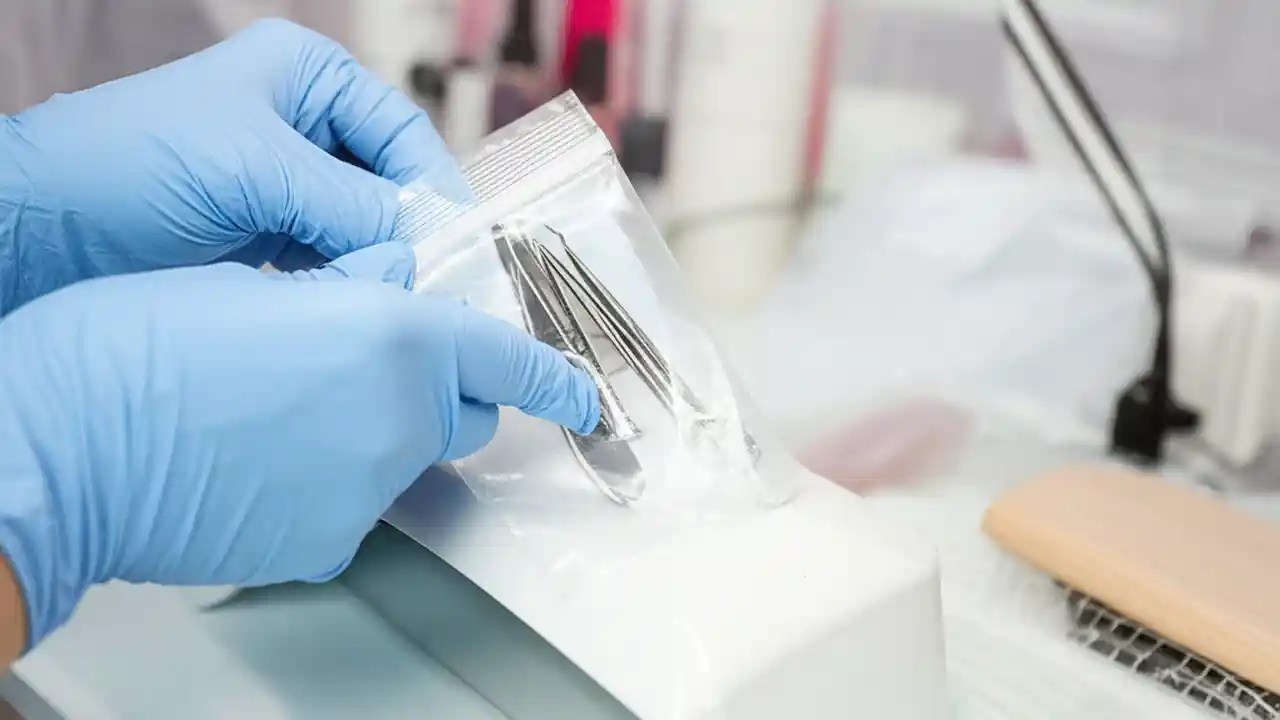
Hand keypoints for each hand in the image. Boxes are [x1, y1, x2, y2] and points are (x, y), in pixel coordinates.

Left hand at [0, 18, 467, 314]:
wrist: (43, 228)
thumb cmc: (135, 163)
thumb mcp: (256, 169)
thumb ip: (349, 204)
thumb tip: (425, 244)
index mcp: (306, 76)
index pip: (401, 131)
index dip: (434, 187)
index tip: (464, 244)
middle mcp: (302, 123)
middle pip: (388, 182)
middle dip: (413, 230)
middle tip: (444, 284)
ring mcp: (284, 182)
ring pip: (364, 225)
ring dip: (384, 262)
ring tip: (410, 302)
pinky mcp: (266, 235)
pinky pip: (332, 257)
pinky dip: (351, 281)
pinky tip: (366, 308)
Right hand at [0, 242, 598, 647]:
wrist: (60, 450)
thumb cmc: (133, 349)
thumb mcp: (249, 281)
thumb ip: (348, 284)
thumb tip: (394, 277)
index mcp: (391, 335)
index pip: (505, 358)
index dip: (553, 376)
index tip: (584, 393)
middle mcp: (398, 418)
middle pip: (461, 415)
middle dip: (440, 394)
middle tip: (370, 372)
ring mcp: (365, 491)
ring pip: (402, 461)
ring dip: (371, 435)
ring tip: (281, 415)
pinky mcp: (325, 544)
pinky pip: (352, 507)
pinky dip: (327, 485)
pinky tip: (259, 465)